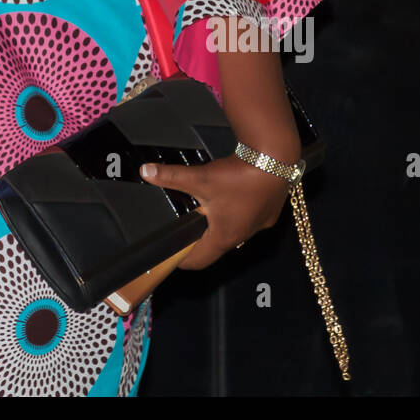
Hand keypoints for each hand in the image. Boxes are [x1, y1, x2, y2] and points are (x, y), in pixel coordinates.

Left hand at [138, 154, 291, 270]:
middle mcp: (243, 235)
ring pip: (234, 233)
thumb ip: (170, 176)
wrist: (275, 159)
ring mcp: (258, 225)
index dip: (183, 259)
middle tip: (184, 231)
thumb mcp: (200, 177)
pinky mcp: (268, 212)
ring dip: (219, 227)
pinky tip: (231, 199)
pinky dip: (236, 214)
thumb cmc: (238, 176)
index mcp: (225, 236)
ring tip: (205, 214)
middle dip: (199, 241)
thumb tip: (145, 171)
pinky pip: (248, 220)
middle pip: (216, 247)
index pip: (200, 260)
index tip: (172, 256)